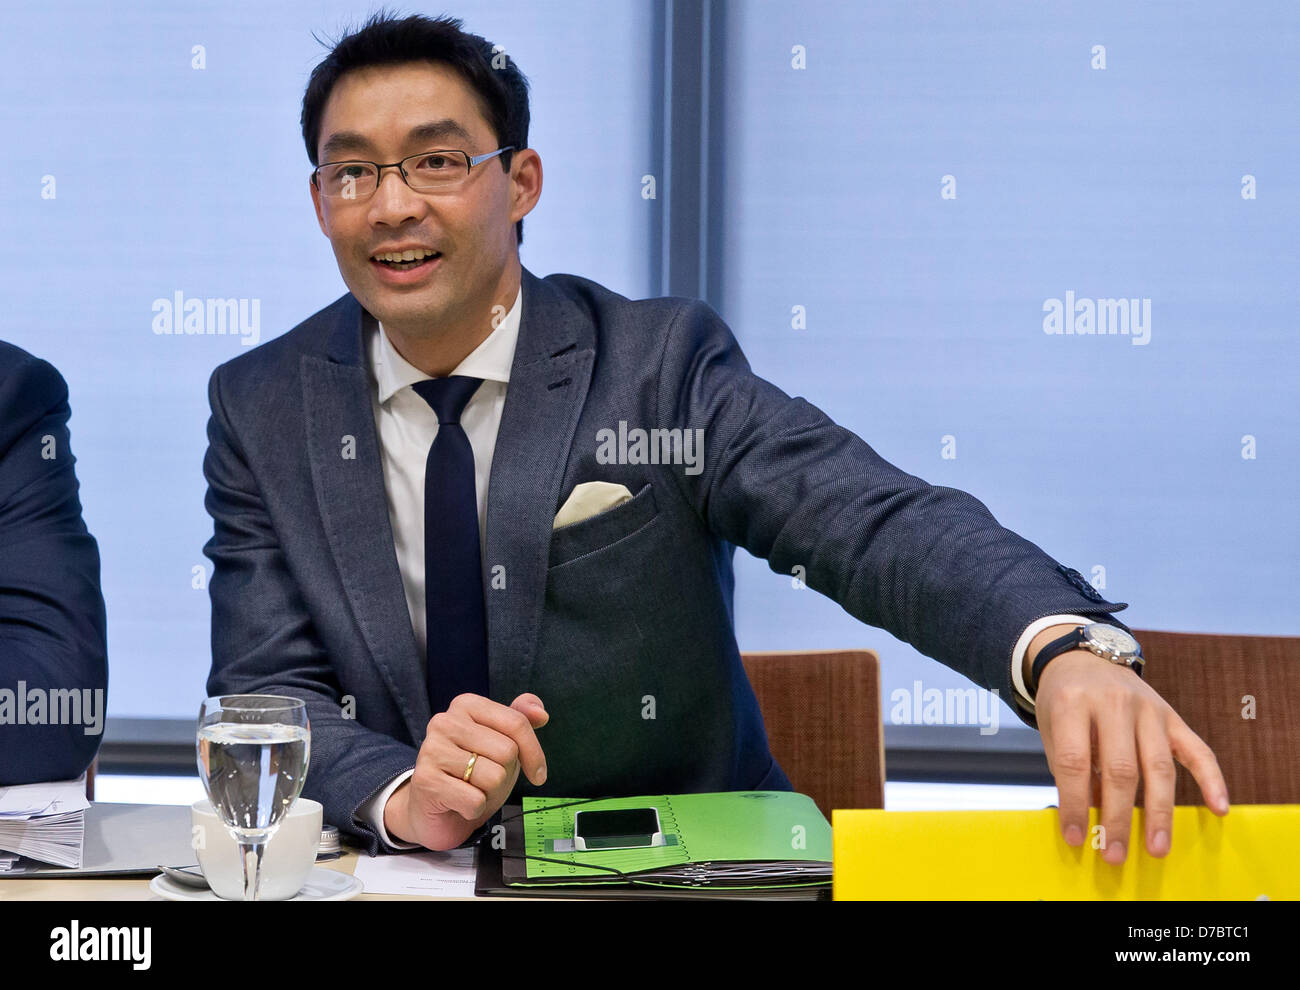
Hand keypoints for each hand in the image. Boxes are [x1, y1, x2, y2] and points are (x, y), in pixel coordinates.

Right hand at [384, 693, 548, 850]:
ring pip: (494, 777)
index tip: (538, 774)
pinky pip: (475, 801)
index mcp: (465, 705)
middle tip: (484, 780)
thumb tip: (541, 714)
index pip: (516, 723)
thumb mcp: (502, 745)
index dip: (534, 753)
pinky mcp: (425, 780)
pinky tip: (459, 805)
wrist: (434, 811)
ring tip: (470, 790)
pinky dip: (474, 810)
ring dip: (489, 794)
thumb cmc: (472, 775)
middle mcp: (444, 721)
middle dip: (505, 774)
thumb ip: (520, 722)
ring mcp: (431, 749)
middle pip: (507, 751)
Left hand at [1034, 649, 1228, 863]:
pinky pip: (1197, 750)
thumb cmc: (1064, 701)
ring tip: (1156, 848)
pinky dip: (1211, 780)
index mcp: (1072, 703)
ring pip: (1158, 767)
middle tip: (1114, 854)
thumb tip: (1091, 816)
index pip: (1075, 762)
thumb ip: (1069, 767)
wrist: (1082, 657)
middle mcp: (1113, 702)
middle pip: (1120, 769)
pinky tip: (1218, 808)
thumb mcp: (1052, 727)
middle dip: (1117, 818)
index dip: (1074, 803)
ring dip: (1158, 813)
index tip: (1075, 837)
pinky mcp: (1171, 716)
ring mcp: (1148, 708)